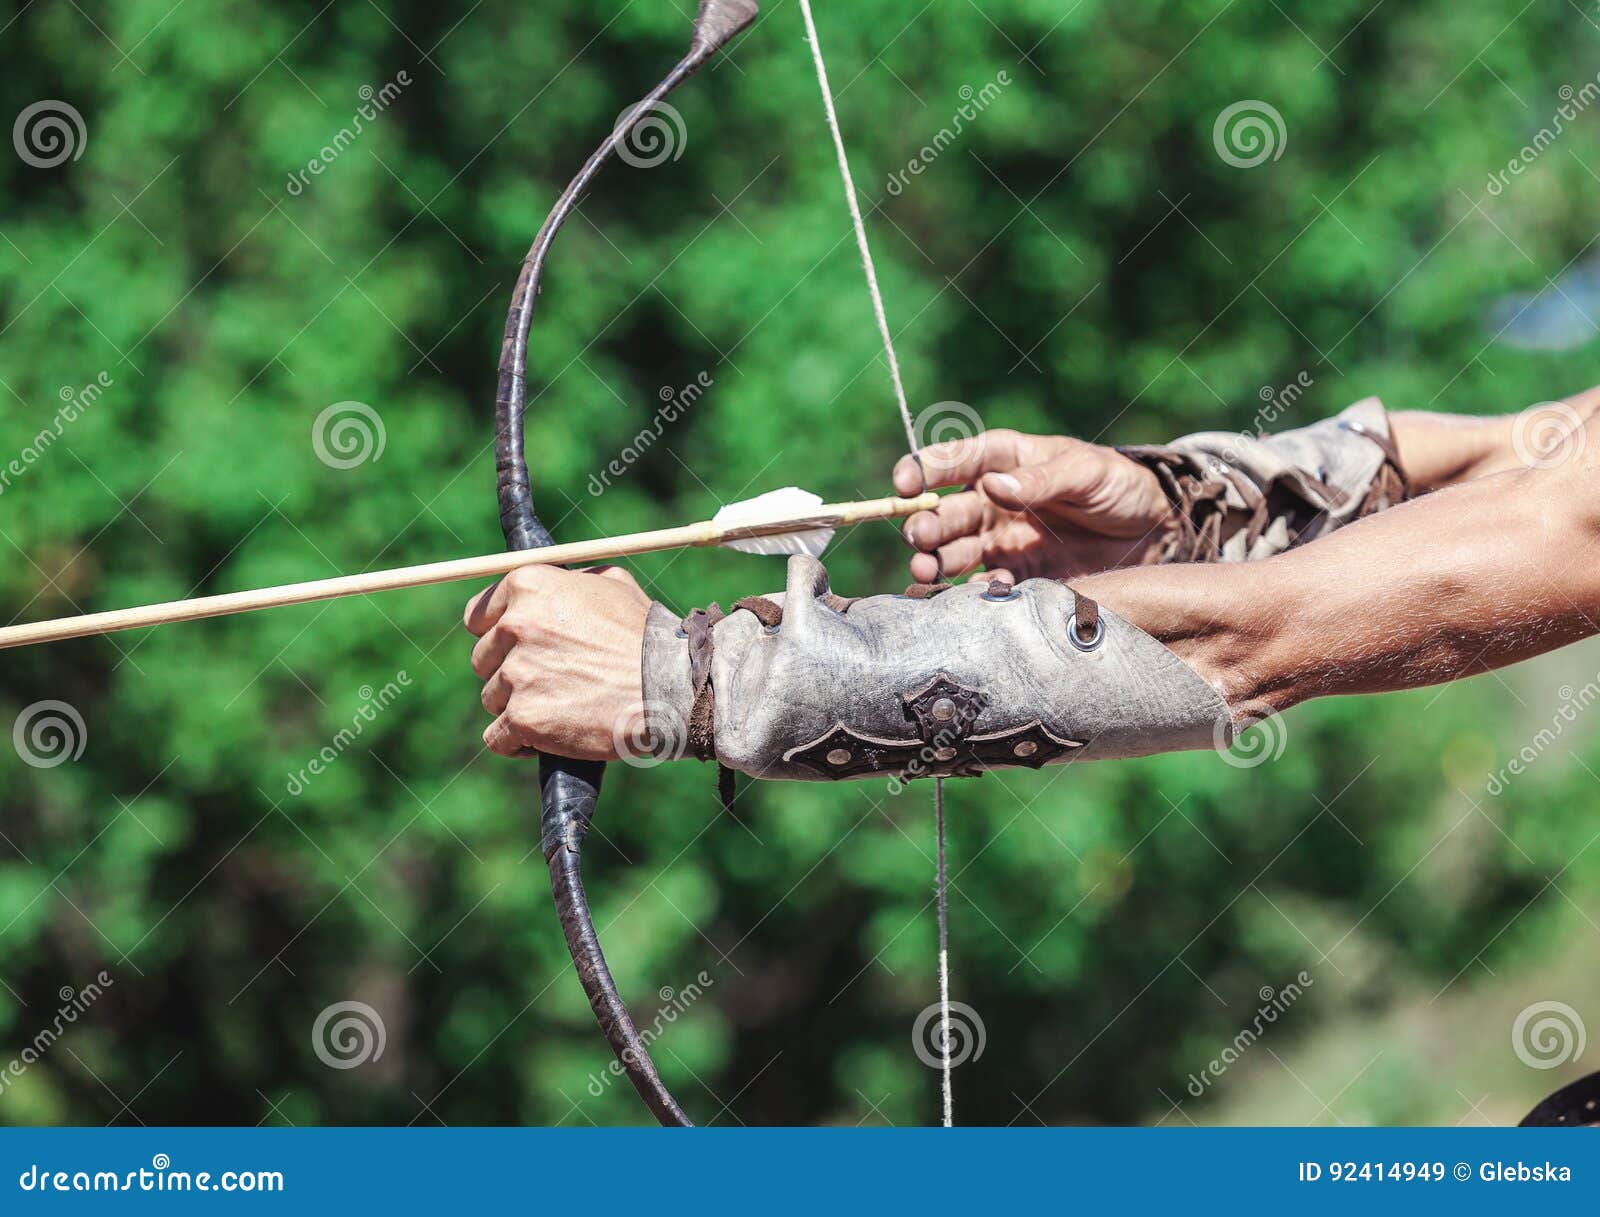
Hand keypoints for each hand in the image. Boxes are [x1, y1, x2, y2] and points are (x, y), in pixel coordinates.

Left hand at [463, 564, 650, 760]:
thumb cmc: (647, 636)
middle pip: (483, 659)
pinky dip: (518, 742)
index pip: (478, 615)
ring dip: (519, 706)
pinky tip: (545, 738)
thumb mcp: (612, 585)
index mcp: (529, 585)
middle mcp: (515, 624)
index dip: (496, 634)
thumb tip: (547, 588)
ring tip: (561, 707)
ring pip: (492, 698)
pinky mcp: (523, 717)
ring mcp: (517, 673)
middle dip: (510, 671)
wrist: (670, 687)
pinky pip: (498, 737)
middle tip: (550, 681)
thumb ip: (568, 583)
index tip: (513, 649)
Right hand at [891, 429, 1173, 581]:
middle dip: (925, 523)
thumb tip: (994, 484)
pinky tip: (985, 591)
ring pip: (954, 550)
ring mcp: (1000, 540)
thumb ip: (1042, 479)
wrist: (1153, 532)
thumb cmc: (1116, 485)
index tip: (905, 481)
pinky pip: (984, 584)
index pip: (957, 459)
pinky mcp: (1016, 574)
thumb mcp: (1087, 472)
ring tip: (923, 569)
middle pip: (946, 511)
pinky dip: (977, 589)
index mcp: (1005, 462)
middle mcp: (992, 501)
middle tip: (916, 536)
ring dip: (934, 559)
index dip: (926, 467)